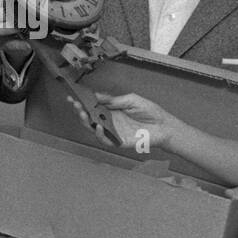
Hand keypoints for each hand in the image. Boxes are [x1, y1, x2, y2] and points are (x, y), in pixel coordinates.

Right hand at [67, 91, 181, 149]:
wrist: (164, 126)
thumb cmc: (151, 112)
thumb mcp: (131, 99)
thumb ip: (114, 99)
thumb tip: (97, 96)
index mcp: (113, 110)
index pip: (94, 106)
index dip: (83, 102)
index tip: (73, 96)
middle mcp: (111, 122)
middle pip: (90, 118)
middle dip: (80, 110)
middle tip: (74, 103)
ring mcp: (114, 132)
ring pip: (94, 129)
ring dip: (86, 121)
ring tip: (81, 112)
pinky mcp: (119, 142)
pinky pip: (105, 140)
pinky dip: (99, 134)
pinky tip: (97, 126)